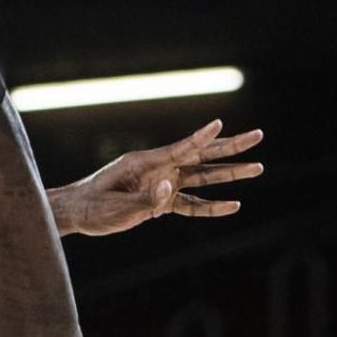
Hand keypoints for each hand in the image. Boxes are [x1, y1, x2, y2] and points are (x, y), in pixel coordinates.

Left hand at [53, 122, 264, 235]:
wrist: (77, 212)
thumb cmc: (91, 207)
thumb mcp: (116, 208)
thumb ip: (145, 201)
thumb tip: (170, 191)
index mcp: (145, 163)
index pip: (181, 148)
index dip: (201, 137)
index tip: (220, 123)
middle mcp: (159, 169)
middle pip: (202, 156)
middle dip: (231, 147)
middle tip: (258, 136)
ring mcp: (162, 183)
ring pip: (203, 177)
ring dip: (230, 174)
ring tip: (258, 167)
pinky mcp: (161, 201)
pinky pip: (191, 203)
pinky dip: (211, 205)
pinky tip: (233, 205)